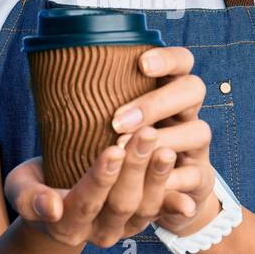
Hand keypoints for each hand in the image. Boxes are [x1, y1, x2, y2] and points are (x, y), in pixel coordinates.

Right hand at [3, 125, 196, 248]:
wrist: (54, 202)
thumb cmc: (33, 187)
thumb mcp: (20, 189)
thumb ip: (29, 200)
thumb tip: (50, 208)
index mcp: (68, 226)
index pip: (86, 202)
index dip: (101, 178)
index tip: (114, 148)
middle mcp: (100, 232)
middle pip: (122, 203)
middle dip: (135, 168)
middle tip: (147, 133)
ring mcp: (126, 227)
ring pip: (147, 207)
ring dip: (158, 177)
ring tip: (166, 147)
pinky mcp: (143, 218)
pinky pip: (162, 210)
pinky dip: (176, 198)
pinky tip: (186, 177)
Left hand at [111, 46, 219, 234]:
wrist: (152, 194)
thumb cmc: (116, 148)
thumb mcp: (107, 123)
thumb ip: (93, 105)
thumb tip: (56, 85)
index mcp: (167, 90)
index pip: (181, 61)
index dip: (168, 58)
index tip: (141, 64)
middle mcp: (187, 112)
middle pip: (193, 89)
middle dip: (156, 103)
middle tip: (118, 122)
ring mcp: (196, 145)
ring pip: (199, 131)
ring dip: (164, 140)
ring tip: (126, 152)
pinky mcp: (199, 177)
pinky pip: (194, 176)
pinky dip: (172, 181)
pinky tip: (149, 187)